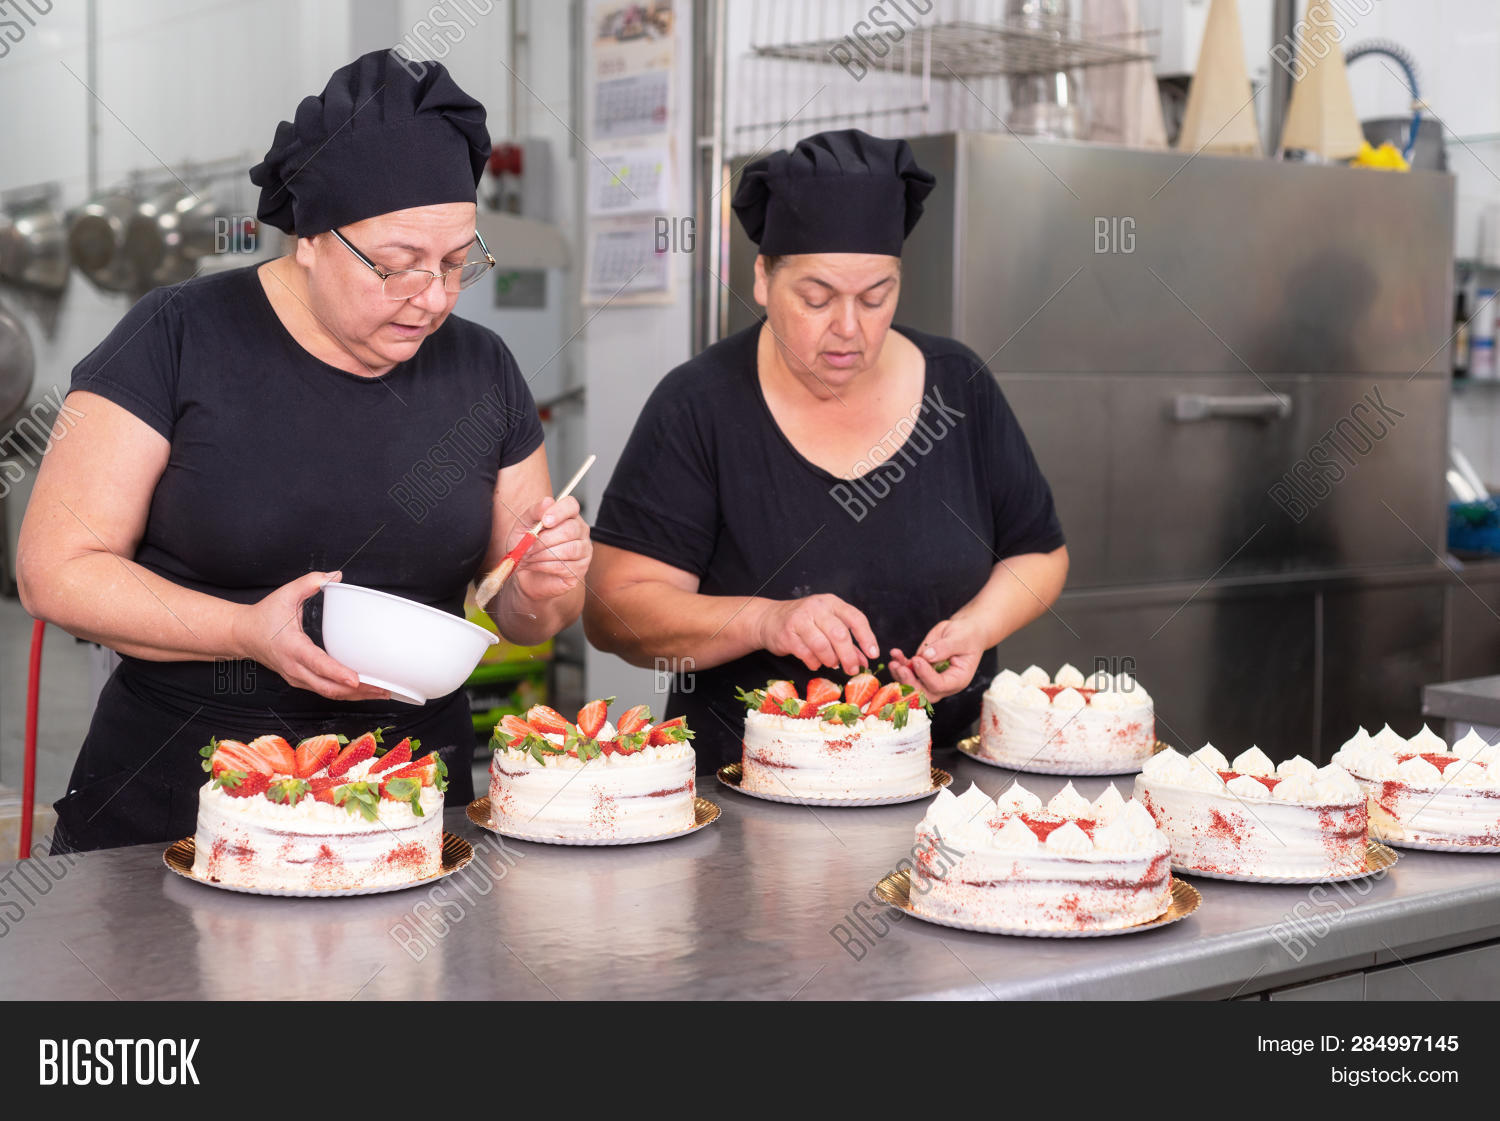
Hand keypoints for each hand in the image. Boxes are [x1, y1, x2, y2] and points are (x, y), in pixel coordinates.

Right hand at [232, 570, 391, 701]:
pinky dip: (345, 693)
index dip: (338, 673)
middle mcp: (295, 668)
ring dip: (355, 695)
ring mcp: (297, 678)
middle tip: (382, 688)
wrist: (243, 635)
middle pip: (328, 688)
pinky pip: (325, 691)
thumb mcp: (285, 594)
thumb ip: (309, 582)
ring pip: (328, 693)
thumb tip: (334, 575)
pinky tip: (363, 690)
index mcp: (292, 647)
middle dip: (357, 691)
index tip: (356, 679)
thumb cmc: (264, 617)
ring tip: (380, 692)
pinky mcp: (301, 681)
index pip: (317, 664)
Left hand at [508, 495, 590, 603]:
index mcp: (568, 515)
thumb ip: (534, 512)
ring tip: (528, 557)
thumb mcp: (523, 526)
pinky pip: (565, 566)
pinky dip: (544, 566)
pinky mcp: (580, 569)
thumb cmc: (527, 546)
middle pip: (570, 529)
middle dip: (544, 540)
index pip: (571, 505)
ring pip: (569, 549)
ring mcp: (584, 550)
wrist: (525, 572)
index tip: (545, 521)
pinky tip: (534, 565)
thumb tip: (548, 502)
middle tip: (527, 547)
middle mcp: (580, 531)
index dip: (559, 512)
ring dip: (543, 554)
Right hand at [754, 593, 879, 675]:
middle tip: (853, 669)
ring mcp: (800, 619)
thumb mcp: (828, 625)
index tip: (874, 655)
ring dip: (830, 660)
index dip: (867, 638)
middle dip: (849, 656)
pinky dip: (814, 663)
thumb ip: (848, 642)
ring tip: (832, 664)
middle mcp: (817, 607)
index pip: (855, 618)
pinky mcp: (787, 633)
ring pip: (822, 645)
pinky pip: (806, 654)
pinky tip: (815, 663)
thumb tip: (865, 661)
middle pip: (839, 634)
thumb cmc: (805, 623)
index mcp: (832, 603)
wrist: (769, 619)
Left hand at [889, 617, 982, 700]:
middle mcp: (943, 684)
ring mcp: (931, 678)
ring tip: (894, 661)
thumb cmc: (966, 635)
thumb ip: (944, 648)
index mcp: (957, 679)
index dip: (926, 676)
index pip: (939, 685)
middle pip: (924, 693)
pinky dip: (899, 664)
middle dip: (909, 683)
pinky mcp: (921, 670)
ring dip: (900, 675)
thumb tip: (927, 656)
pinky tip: (895, 653)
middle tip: (899, 668)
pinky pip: (907, 671)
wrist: (964, 632)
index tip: (917, 660)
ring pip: (912, 685)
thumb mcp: (959, 638)